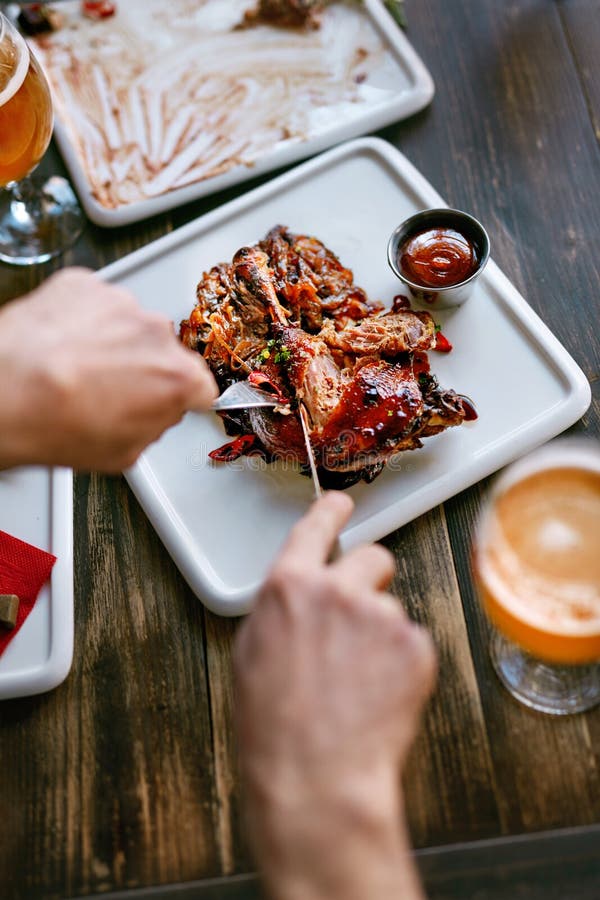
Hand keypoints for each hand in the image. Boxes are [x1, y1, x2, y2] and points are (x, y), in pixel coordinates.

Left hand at [0, 268, 217, 470]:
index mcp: (178, 377)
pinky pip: (95, 302)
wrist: (5, 394)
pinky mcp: (85, 285)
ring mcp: (121, 303)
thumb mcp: (125, 453)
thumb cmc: (57, 423)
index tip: (169, 400)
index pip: (202, 386)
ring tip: (80, 368)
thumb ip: (156, 425)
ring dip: (114, 341)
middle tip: (111, 390)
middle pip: (165, 350)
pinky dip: (85, 319)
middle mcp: (156, 332)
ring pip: (130, 323)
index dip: (183, 397)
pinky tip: (65, 345)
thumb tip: (154, 414)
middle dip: (145, 367)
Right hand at [234, 493, 436, 899]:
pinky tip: (378, 697)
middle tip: (359, 622)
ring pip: (391, 607)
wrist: (316, 778)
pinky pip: (412, 643)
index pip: (316, 527)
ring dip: (381, 634)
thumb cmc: (275, 728)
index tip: (342, 504)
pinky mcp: (415, 646)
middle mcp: (337, 589)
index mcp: (289, 587)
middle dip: (369, 580)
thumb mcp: (252, 654)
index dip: (332, 512)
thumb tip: (300, 595)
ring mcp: (381, 615)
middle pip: (372, 556)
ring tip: (359, 683)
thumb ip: (282, 609)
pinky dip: (401, 666)